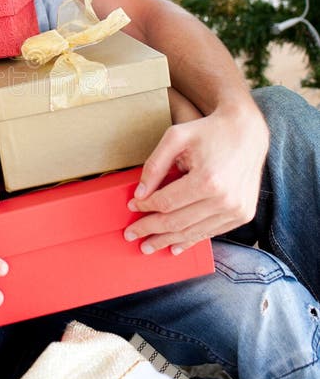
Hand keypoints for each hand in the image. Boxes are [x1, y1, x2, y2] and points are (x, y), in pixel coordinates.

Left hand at [123, 102, 268, 252]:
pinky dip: (190, 240)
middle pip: (177, 222)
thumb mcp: (175, 138)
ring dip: (167, 240)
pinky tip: (174, 245)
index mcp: (208, 180)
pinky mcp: (243, 215)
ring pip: (192, 232)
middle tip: (131, 234)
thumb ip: (154, 166)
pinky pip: (210, 232)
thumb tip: (139, 195)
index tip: (132, 206)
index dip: (145, 207)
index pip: (166, 202)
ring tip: (148, 245)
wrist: (247, 132)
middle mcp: (225, 199)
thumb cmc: (209, 132)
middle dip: (150, 230)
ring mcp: (236, 210)